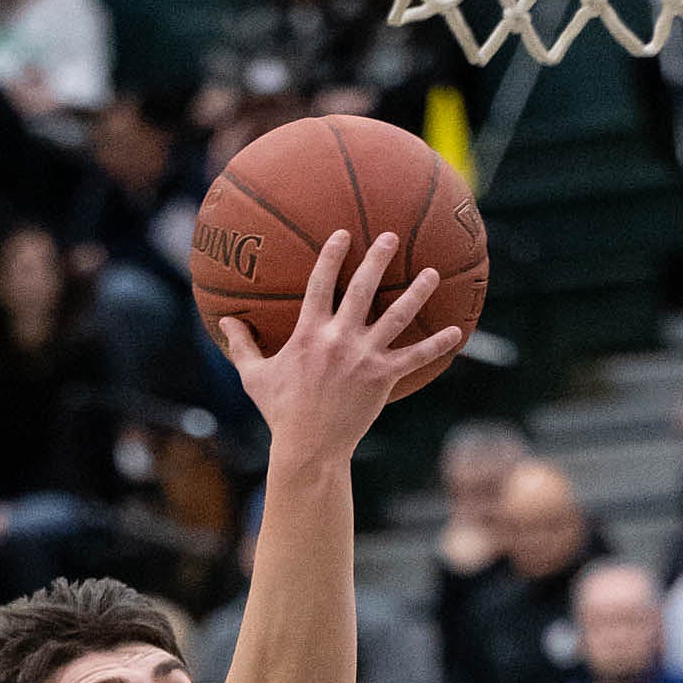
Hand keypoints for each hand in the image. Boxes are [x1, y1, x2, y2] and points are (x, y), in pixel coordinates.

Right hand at [213, 229, 463, 464]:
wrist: (309, 448)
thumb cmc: (281, 412)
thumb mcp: (254, 376)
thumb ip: (243, 344)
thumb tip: (224, 321)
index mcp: (310, 332)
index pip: (321, 283)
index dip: (332, 255)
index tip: (343, 234)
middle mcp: (339, 338)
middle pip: (362, 289)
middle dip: (377, 259)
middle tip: (391, 236)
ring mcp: (364, 357)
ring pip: (396, 316)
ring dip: (416, 292)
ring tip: (433, 272)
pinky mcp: (382, 378)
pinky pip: (415, 357)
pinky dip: (437, 345)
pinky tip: (457, 332)